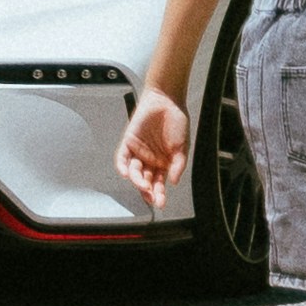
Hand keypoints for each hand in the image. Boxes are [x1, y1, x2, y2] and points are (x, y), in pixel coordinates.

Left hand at [119, 87, 192, 201]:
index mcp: (163, 163)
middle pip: (146, 180)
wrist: (166, 102)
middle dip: (148, 191)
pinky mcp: (129, 141)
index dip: (159, 194)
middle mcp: (150, 160)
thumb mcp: (182, 147)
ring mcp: (138, 151)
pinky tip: (126, 174)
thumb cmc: (177, 122)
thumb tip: (174, 181)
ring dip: (137, 180)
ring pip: (134, 171)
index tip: (161, 203)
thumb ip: (178, 164)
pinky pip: (123, 157)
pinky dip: (123, 165)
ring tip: (142, 186)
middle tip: (151, 198)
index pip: (159, 183)